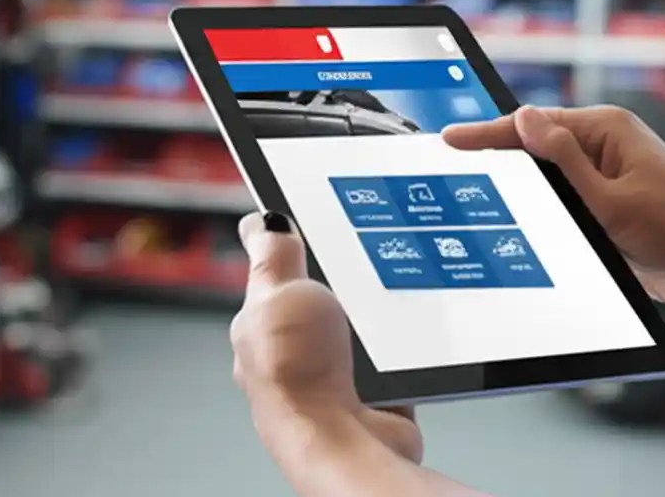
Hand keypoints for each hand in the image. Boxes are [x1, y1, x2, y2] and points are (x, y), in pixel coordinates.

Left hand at [231, 212, 422, 464]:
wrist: (345, 442)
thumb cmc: (296, 378)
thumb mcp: (279, 293)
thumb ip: (273, 257)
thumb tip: (263, 222)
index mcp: (260, 324)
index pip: (274, 274)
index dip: (295, 246)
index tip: (319, 222)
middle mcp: (292, 353)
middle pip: (323, 296)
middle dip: (343, 279)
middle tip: (360, 263)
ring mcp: (332, 375)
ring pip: (359, 323)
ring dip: (374, 314)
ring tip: (383, 304)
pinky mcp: (370, 394)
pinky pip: (390, 356)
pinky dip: (400, 347)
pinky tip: (403, 338)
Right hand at [443, 105, 664, 307]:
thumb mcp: (609, 198)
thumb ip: (562, 158)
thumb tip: (524, 118)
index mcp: (606, 130)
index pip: (532, 126)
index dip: (487, 134)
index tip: (451, 138)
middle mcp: (605, 146)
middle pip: (535, 147)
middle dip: (498, 156)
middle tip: (452, 165)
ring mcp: (606, 174)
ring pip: (547, 177)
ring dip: (521, 187)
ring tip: (473, 193)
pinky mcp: (609, 202)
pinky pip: (564, 199)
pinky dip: (541, 207)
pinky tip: (517, 220)